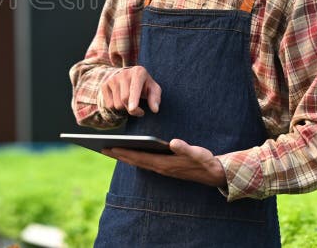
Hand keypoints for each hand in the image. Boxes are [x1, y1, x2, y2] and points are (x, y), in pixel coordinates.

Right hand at [100, 66, 161, 116]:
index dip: (134, 99)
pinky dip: (116, 107)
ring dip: (124, 109)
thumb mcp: (153, 89)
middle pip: (125, 100)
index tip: (132, 108)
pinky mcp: (105, 85)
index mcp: (138, 72)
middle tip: (139, 111)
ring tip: (130, 103)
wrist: (128, 76)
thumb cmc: (144, 85)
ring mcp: (113, 79)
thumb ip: (155, 98)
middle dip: (133, 110)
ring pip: (117, 104)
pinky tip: (121, 100)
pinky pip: (109, 105)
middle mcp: (124, 73)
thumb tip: (155, 109)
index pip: (134, 88)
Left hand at [102, 138, 226, 188]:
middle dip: (119, 155)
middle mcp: (160, 168)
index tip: (110, 147)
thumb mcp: (197, 153)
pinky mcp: (166, 167)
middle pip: (135, 161)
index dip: (124, 152)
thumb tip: (172, 142)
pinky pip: (145, 162)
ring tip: (112, 150)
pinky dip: (135, 158)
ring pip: (138, 163)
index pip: (139, 157)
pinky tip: (131, 153)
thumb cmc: (205, 161)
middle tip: (102, 148)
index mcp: (164, 164)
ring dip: (125, 157)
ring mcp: (163, 169)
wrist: (214, 174)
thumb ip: (185, 148)